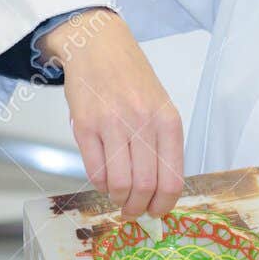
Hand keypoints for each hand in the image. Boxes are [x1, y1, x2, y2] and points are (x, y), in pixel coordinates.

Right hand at [39, 8, 185, 218]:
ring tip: (119, 198)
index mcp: (168, 121)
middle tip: (135, 211)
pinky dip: (101, 185)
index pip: (172, 179)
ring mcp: (113, 124)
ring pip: (120, 184)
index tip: (157, 212)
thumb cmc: (133, 80)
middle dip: (139, 208)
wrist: (100, 47)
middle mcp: (143, 123)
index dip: (164, 204)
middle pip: (145, 187)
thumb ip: (163, 144)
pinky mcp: (86, 126)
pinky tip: (105, 180)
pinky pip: (95, 171)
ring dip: (119, 200)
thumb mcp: (161, 106)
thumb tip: (162, 190)